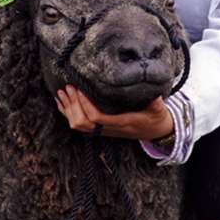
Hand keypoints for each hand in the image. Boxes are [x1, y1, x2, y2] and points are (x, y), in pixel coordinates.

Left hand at [55, 85, 173, 140]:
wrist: (156, 132)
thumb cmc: (156, 118)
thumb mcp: (158, 111)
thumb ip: (156, 105)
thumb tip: (156, 96)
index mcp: (122, 123)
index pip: (98, 118)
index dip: (86, 105)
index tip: (80, 90)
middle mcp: (110, 129)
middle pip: (84, 123)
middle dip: (73, 106)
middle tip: (68, 87)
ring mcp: (105, 130)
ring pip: (80, 126)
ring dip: (68, 110)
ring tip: (61, 92)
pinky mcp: (102, 128)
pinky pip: (81, 125)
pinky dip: (69, 114)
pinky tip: (62, 103)